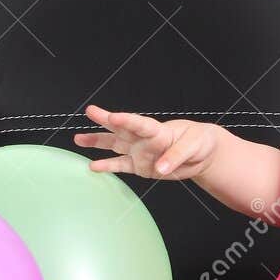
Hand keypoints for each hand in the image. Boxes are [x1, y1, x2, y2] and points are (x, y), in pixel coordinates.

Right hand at [74, 104, 220, 180]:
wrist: (201, 155)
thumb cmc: (199, 143)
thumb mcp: (194, 146)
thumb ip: (176, 156)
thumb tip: (159, 168)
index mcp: (158, 130)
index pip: (140, 124)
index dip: (126, 120)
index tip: (113, 117)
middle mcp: (144, 139)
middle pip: (121, 128)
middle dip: (105, 120)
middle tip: (90, 111)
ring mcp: (140, 151)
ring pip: (114, 145)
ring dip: (97, 142)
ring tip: (78, 139)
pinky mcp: (140, 166)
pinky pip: (120, 165)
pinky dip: (107, 166)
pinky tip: (93, 166)